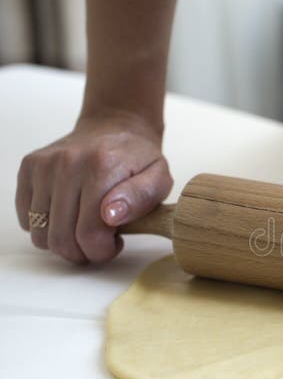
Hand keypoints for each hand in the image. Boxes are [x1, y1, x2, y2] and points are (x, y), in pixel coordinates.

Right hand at [15, 111, 172, 263]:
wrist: (115, 126)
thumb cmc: (139, 159)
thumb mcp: (159, 178)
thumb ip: (142, 198)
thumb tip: (110, 215)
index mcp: (102, 168)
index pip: (89, 233)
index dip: (102, 251)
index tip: (115, 243)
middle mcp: (67, 164)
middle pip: (61, 238)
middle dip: (82, 252)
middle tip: (99, 241)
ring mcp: (43, 165)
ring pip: (40, 233)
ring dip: (63, 242)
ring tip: (84, 228)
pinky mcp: (29, 168)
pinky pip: (26, 218)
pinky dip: (46, 227)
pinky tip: (68, 216)